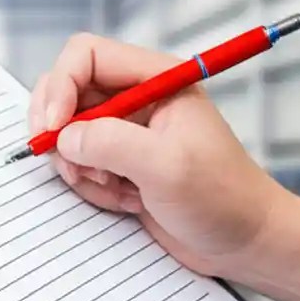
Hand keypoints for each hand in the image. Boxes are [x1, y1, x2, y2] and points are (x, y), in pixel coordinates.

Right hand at [31, 33, 291, 279]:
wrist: (245, 243)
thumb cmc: (223, 200)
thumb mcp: (166, 166)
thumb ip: (111, 143)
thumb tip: (64, 138)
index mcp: (156, 79)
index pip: (85, 56)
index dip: (60, 87)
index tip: (54, 129)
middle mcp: (137, 99)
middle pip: (67, 92)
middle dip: (62, 133)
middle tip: (74, 167)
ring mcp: (126, 132)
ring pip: (67, 134)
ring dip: (79, 167)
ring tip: (117, 188)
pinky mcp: (120, 163)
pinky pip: (79, 165)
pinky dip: (90, 186)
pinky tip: (127, 201)